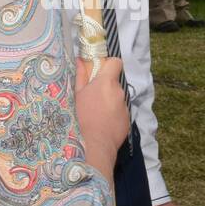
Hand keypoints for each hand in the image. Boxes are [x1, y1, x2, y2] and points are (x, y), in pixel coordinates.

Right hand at [75, 56, 128, 170]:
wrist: (95, 145)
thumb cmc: (82, 118)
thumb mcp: (76, 95)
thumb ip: (80, 75)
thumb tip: (80, 59)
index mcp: (106, 82)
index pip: (116, 62)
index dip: (108, 65)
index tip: (100, 71)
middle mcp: (119, 92)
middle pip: (114, 83)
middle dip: (105, 87)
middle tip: (92, 97)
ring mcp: (125, 106)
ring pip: (117, 98)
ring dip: (109, 102)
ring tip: (96, 114)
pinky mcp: (127, 120)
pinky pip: (120, 112)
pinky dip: (113, 115)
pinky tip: (103, 124)